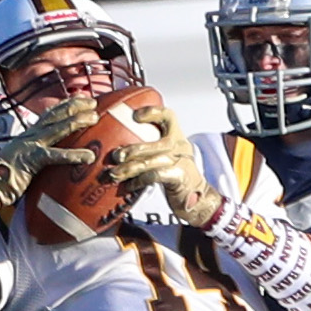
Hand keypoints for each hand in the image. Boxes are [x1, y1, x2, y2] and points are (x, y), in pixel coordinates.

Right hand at [0, 96, 96, 209]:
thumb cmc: (5, 176)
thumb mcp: (24, 159)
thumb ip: (37, 154)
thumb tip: (50, 156)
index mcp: (30, 134)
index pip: (50, 114)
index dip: (67, 104)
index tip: (82, 98)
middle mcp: (31, 135)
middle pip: (56, 114)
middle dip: (76, 106)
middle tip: (94, 103)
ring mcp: (31, 145)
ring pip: (58, 128)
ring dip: (78, 121)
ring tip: (95, 118)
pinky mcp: (32, 160)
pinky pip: (56, 156)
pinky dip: (73, 155)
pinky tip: (88, 156)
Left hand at [106, 105, 222, 226]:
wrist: (197, 198)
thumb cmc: (174, 176)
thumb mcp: (165, 156)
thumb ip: (148, 148)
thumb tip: (114, 148)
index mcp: (177, 136)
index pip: (168, 116)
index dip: (153, 112)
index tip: (134, 116)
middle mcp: (181, 146)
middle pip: (158, 142)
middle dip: (133, 149)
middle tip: (116, 156)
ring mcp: (182, 162)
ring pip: (152, 162)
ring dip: (130, 168)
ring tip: (114, 173)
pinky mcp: (180, 178)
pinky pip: (155, 177)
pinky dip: (138, 181)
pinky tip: (128, 186)